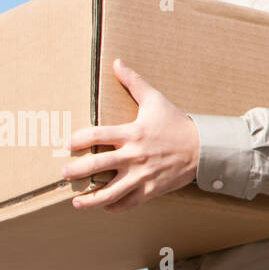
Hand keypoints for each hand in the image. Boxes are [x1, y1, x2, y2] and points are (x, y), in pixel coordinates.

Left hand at [61, 58, 201, 212]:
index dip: (78, 140)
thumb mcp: (155, 100)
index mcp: (132, 133)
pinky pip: (128, 203)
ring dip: (89, 200)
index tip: (68, 144)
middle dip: (76, 171)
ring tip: (76, 202)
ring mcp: (142, 174)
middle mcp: (134, 155)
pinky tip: (105, 205)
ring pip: (109, 193)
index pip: (96, 135)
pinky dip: (114, 206)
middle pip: (96, 165)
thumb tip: (117, 63)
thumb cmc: (176, 123)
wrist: (203, 147)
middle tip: (65, 173)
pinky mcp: (151, 189)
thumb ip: (134, 82)